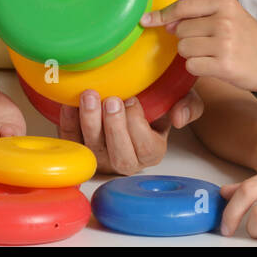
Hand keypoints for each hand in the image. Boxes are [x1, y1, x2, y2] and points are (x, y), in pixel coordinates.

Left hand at [58, 88, 201, 175]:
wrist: (132, 98)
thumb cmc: (156, 101)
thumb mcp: (180, 100)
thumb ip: (188, 106)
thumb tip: (180, 118)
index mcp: (151, 152)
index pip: (145, 148)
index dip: (137, 125)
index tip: (133, 100)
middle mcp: (125, 160)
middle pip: (119, 155)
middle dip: (114, 127)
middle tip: (111, 100)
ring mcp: (100, 157)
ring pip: (92, 149)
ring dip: (88, 122)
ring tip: (89, 95)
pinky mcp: (78, 149)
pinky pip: (70, 140)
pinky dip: (67, 122)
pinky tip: (69, 102)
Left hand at [142, 0, 256, 92]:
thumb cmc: (249, 40)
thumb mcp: (230, 16)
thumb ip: (200, 15)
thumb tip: (166, 22)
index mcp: (225, 4)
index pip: (183, 6)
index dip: (161, 14)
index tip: (146, 20)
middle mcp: (224, 21)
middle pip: (180, 30)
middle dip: (186, 39)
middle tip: (207, 44)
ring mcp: (224, 43)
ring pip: (184, 48)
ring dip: (192, 55)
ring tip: (214, 55)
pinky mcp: (224, 65)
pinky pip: (191, 66)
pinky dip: (198, 68)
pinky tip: (215, 66)